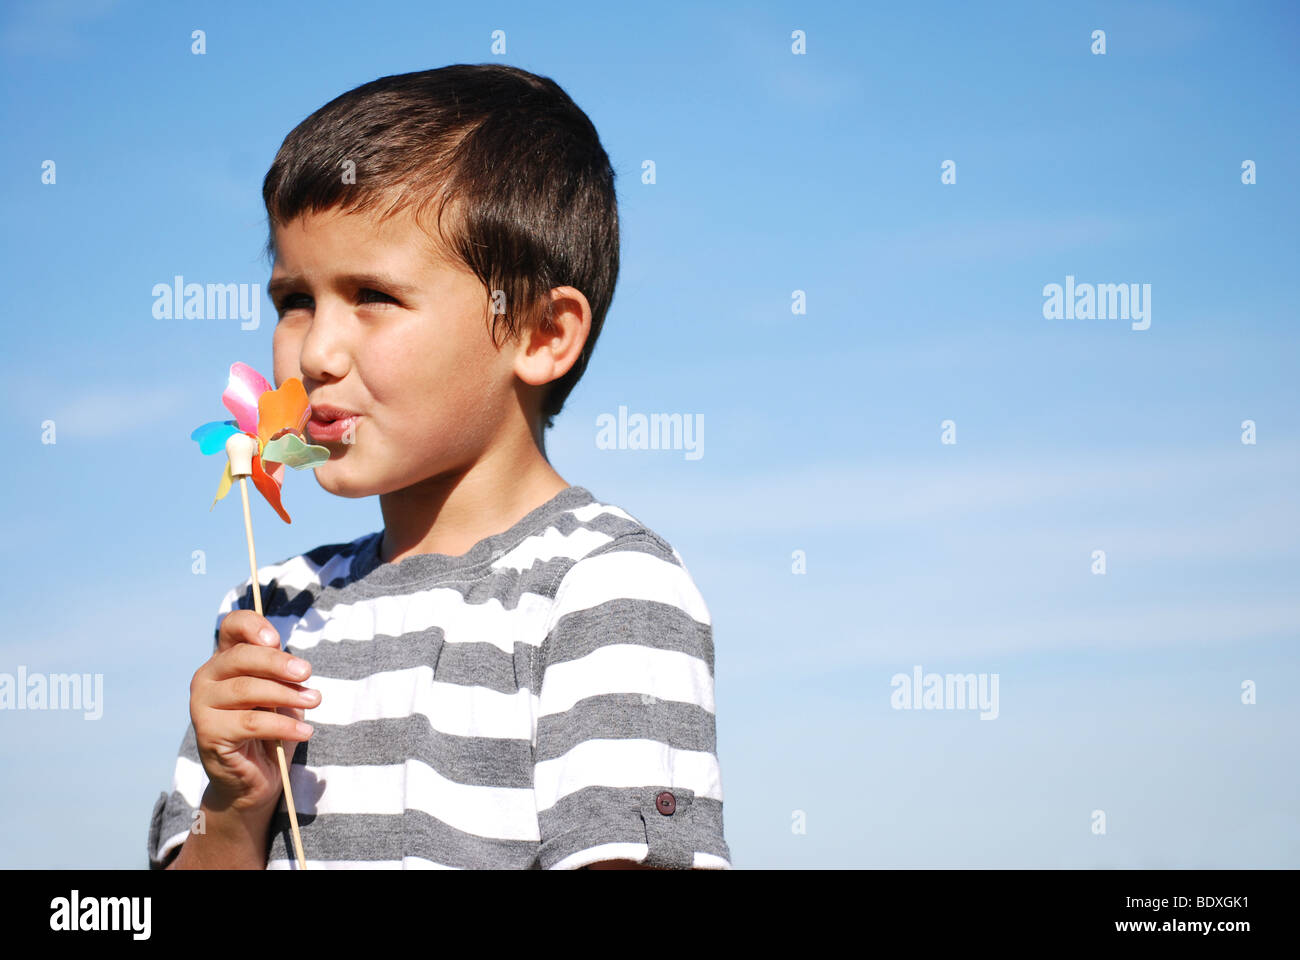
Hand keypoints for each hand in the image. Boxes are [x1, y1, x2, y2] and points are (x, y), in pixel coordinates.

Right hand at [188, 609, 319, 813]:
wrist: (254, 779)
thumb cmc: (270, 729)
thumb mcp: (281, 694)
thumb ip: (281, 675)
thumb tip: (294, 666)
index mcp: (225, 660)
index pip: (231, 627)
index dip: (252, 625)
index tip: (276, 638)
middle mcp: (207, 678)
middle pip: (241, 657)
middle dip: (278, 662)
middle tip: (307, 673)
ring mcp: (202, 705)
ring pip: (247, 690)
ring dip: (286, 694)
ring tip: (314, 701)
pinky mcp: (208, 733)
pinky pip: (252, 723)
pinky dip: (283, 726)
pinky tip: (305, 732)